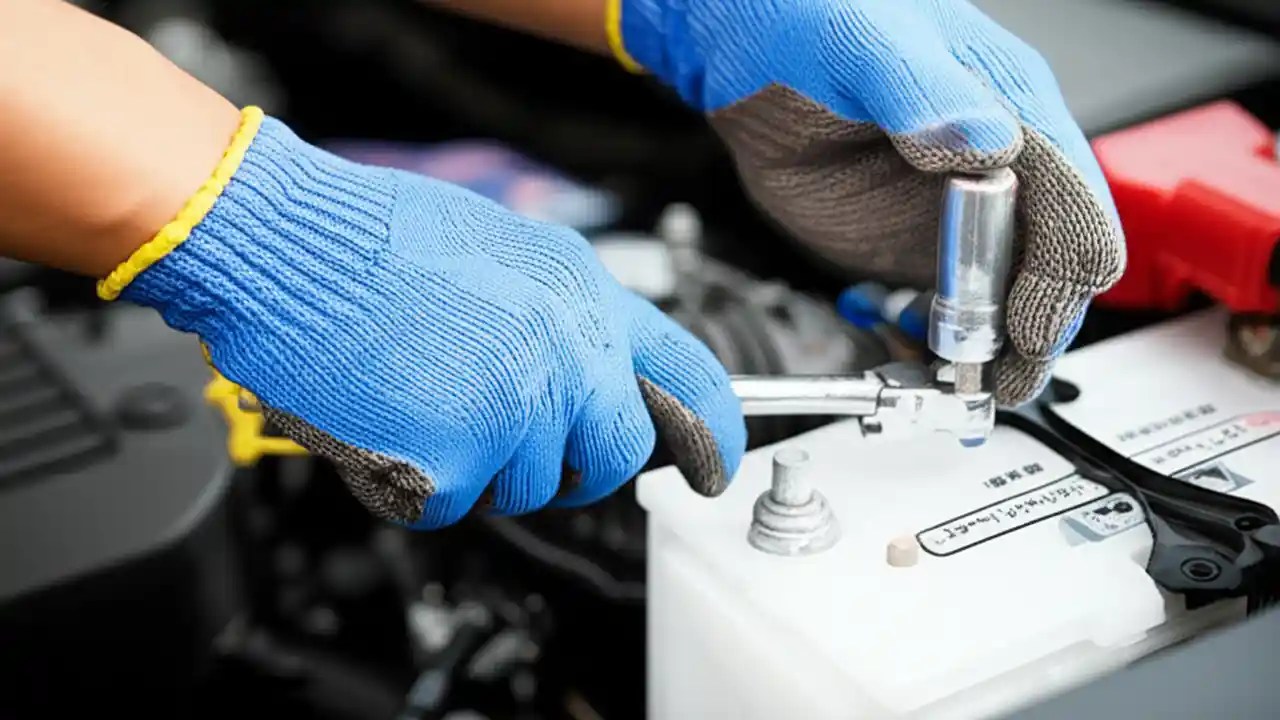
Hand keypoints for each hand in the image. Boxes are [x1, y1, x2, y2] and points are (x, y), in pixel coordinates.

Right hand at [104, 108, 745, 528]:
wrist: (285, 245)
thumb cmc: (379, 238)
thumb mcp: (512, 251)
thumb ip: (572, 318)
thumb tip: (606, 373)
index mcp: (585, 299)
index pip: (690, 377)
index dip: (717, 430)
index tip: (718, 464)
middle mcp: (564, 357)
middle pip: (612, 457)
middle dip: (574, 463)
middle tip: (518, 435)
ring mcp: (509, 413)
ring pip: (526, 488)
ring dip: (483, 465)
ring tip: (427, 399)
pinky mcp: (450, 462)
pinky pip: (454, 505)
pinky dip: (420, 481)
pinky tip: (392, 420)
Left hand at [610, 0, 1125, 404]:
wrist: (735, 49)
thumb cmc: (802, 18)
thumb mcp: (856, 42)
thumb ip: (918, 90)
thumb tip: (984, 141)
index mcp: (1011, 107)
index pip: (1074, 208)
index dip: (1058, 276)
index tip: (1022, 327)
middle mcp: (998, 169)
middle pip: (1052, 269)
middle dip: (1031, 330)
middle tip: (984, 377)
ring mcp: (956, 216)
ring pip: (1005, 303)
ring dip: (984, 349)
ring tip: (943, 380)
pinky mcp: (910, 248)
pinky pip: (944, 312)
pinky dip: (933, 345)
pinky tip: (905, 352)